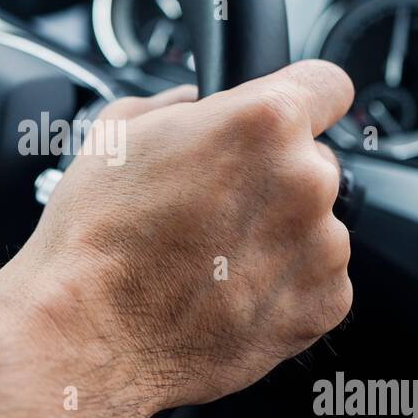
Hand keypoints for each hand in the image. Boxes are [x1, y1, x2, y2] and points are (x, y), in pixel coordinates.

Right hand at [0, 60, 353, 417]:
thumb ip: (176, 103)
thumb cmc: (97, 238)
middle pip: (315, 161)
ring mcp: (321, 247)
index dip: (301, 99)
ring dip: (280, 235)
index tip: (286, 121)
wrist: (90, 333)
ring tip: (213, 259)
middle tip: (215, 207)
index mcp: (264, 122)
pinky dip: (283, 286)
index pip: (327, 84)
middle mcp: (305, 180)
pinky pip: (317, 280)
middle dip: (274, 178)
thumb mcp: (118, 133)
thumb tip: (194, 104)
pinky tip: (228, 293)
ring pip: (317, 225)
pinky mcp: (323, 304)